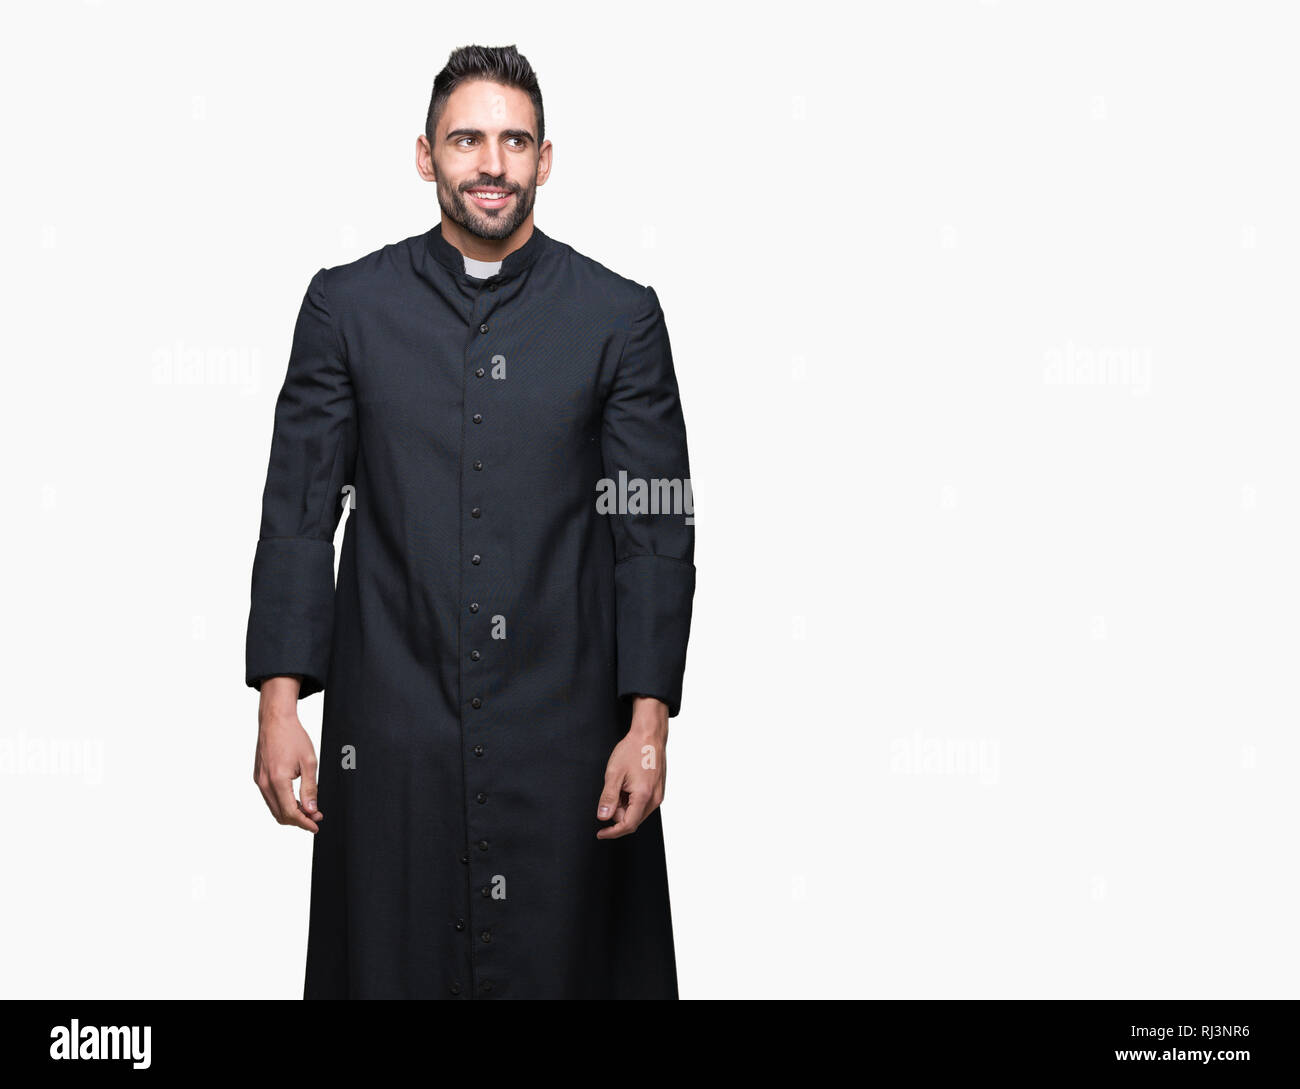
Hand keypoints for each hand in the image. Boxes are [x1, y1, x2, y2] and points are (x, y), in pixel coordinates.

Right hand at [253, 676, 322, 832]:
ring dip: (291, 812)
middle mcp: (264, 783)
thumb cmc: (293, 736)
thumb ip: (310, 788)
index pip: (290, 812)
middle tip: (316, 816)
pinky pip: (270, 798)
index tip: (316, 826)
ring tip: (309, 808)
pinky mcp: (258, 777)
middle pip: (280, 815)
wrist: (275, 721)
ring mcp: (259, 781)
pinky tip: (296, 799)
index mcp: (277, 780)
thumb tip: (311, 810)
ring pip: (274, 808)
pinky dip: (283, 803)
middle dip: (299, 820)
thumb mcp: (309, 762)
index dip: (304, 823)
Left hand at [596, 695, 668, 839]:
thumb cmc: (633, 750)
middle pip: (632, 820)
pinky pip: (643, 804)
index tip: (600, 833)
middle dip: (618, 813)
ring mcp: (658, 795)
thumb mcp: (614, 774)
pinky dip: (632, 800)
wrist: (649, 736)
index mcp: (644, 796)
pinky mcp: (659, 791)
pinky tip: (629, 784)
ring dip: (625, 805)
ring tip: (622, 784)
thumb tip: (603, 817)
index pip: (627, 825)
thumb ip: (608, 798)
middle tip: (612, 792)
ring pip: (637, 812)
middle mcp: (655, 799)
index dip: (612, 832)